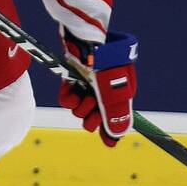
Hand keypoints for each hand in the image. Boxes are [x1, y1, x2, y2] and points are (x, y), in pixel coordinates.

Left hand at [58, 28, 137, 146]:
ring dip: (82, 109)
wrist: (88, 42)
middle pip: (95, 118)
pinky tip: (73, 94)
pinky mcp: (71, 80)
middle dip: (93, 120)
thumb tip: (113, 140)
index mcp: (119, 93)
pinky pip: (68, 100)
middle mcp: (102, 91)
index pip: (114, 118)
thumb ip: (115, 118)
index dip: (109, 131)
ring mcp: (86, 86)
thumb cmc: (106, 67)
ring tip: (87, 98)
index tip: (108, 143)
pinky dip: (70, 100)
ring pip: (80, 111)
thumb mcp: (114, 96)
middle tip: (94, 113)